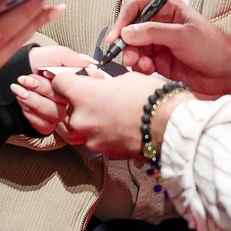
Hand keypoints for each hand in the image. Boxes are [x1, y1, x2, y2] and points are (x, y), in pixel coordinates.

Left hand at [8, 46, 93, 135]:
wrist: (7, 75)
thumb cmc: (31, 63)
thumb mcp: (51, 54)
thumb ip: (71, 58)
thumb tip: (89, 63)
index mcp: (74, 82)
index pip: (81, 87)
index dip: (63, 81)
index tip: (46, 72)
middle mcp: (69, 100)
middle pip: (67, 101)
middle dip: (42, 88)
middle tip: (26, 78)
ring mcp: (58, 113)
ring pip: (56, 114)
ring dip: (34, 100)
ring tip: (19, 89)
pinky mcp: (46, 125)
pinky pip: (44, 124)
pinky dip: (30, 112)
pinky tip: (21, 101)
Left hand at [48, 71, 176, 158]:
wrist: (170, 126)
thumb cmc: (152, 99)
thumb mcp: (126, 78)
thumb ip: (105, 83)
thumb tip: (101, 85)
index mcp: (83, 95)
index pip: (59, 83)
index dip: (68, 78)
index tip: (76, 78)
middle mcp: (82, 119)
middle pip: (68, 108)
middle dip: (81, 102)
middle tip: (100, 95)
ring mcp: (92, 139)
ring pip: (81, 127)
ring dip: (91, 119)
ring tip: (111, 112)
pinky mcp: (104, 152)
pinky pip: (96, 139)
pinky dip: (104, 133)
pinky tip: (120, 125)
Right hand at [108, 0, 230, 96]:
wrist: (228, 72)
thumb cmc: (213, 47)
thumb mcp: (183, 36)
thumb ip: (154, 32)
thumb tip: (127, 32)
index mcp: (168, 8)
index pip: (137, 7)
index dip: (124, 20)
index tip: (116, 35)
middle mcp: (161, 24)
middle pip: (131, 29)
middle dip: (126, 43)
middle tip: (128, 55)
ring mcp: (159, 44)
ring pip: (134, 48)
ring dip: (133, 57)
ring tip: (142, 65)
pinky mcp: (159, 62)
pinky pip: (141, 62)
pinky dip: (140, 67)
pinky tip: (148, 71)